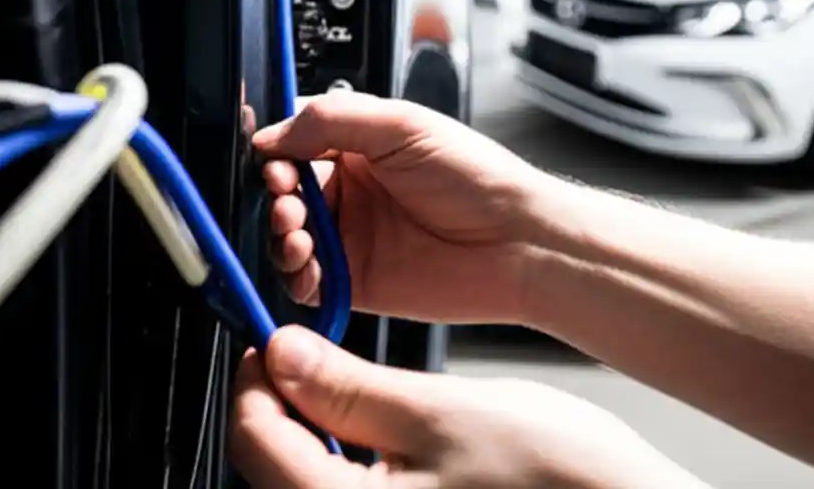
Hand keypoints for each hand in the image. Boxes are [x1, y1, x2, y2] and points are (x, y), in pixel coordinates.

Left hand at [230, 326, 705, 488]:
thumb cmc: (559, 480)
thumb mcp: (438, 412)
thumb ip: (346, 389)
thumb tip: (281, 354)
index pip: (254, 439)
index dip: (254, 377)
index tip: (269, 337)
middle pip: (273, 465)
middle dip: (280, 404)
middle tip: (307, 355)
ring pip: (306, 481)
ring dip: (310, 431)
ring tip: (343, 387)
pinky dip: (345, 459)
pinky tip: (376, 432)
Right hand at [255, 92, 551, 323]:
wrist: (517, 244)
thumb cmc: (478, 179)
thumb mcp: (403, 125)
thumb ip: (333, 120)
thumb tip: (272, 134)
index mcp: (358, 146)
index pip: (295, 141)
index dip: (275, 151)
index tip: (272, 161)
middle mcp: (349, 190)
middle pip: (283, 190)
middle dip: (274, 195)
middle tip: (288, 200)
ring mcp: (349, 236)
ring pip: (286, 236)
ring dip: (279, 233)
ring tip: (298, 232)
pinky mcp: (352, 281)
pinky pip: (305, 281)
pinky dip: (294, 275)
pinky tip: (307, 265)